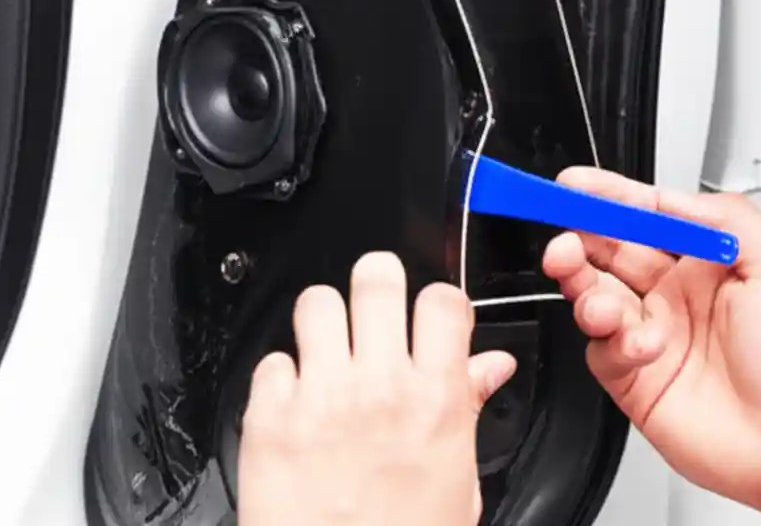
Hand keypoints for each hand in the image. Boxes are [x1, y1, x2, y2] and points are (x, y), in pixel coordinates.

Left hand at [238, 252, 516, 525]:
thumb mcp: (460, 482)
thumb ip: (469, 407)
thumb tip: (492, 366)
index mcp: (435, 399)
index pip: (443, 300)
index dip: (437, 302)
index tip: (430, 317)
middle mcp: (378, 386)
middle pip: (377, 278)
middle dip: (379, 283)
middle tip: (375, 308)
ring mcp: (319, 397)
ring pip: (316, 302)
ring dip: (325, 321)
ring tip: (329, 350)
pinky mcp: (268, 418)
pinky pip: (271, 361)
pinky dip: (282, 376)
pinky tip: (296, 402)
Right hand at [542, 169, 760, 513]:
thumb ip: (727, 219)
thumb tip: (669, 196)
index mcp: (707, 260)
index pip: (647, 216)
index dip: (609, 198)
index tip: (577, 187)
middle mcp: (676, 295)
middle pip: (609, 251)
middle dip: (579, 237)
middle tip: (564, 235)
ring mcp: (654, 336)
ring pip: (594, 297)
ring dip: (584, 288)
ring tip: (597, 299)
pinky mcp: (636, 381)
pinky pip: (601, 350)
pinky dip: (612, 342)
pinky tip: (641, 346)